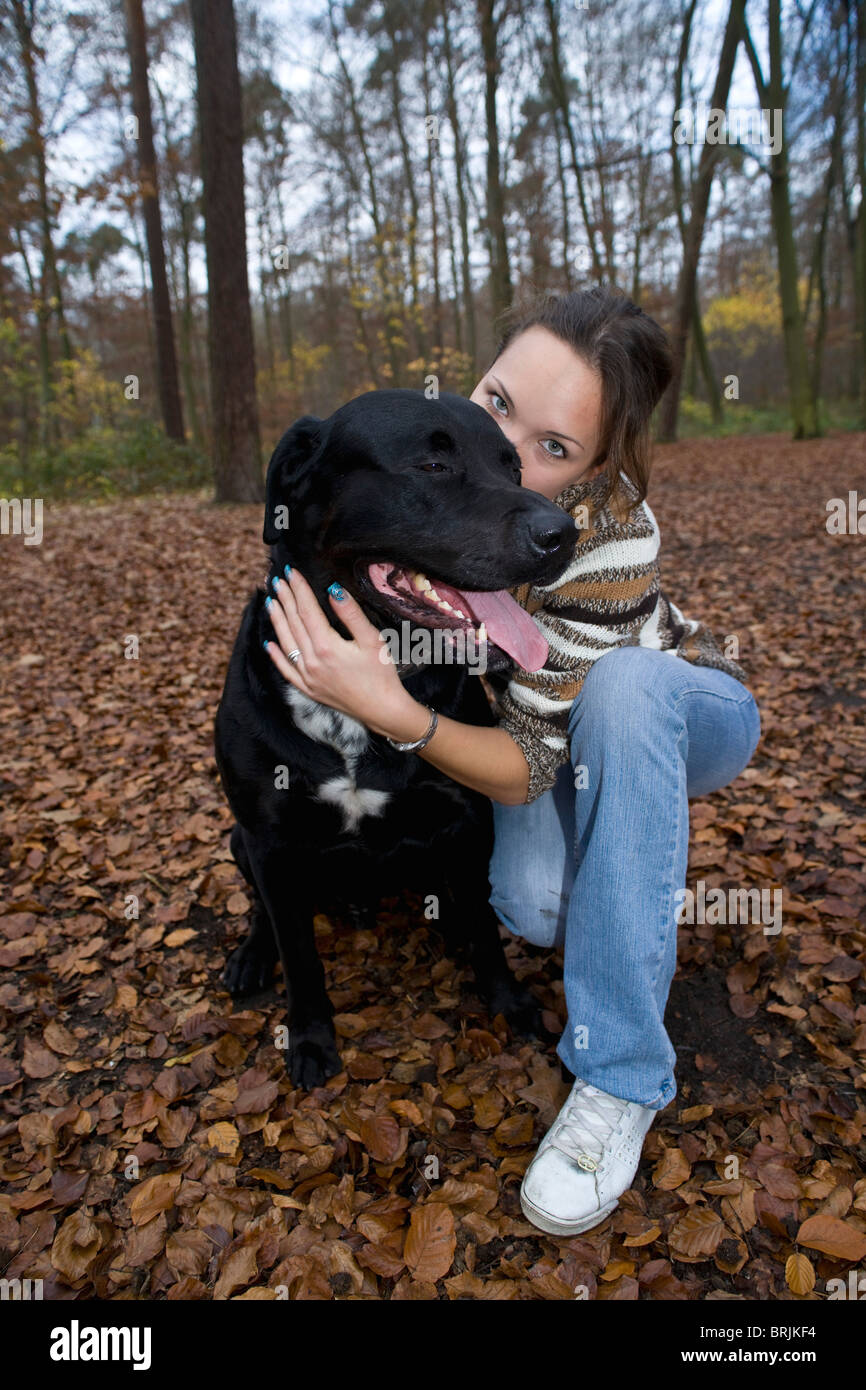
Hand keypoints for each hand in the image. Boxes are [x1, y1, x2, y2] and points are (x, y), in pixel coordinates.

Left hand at [263, 568, 427, 739]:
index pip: (307, 610)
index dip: (298, 589)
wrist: (382, 710)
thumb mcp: (372, 640)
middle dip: (285, 599)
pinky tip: (271, 643)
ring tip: (270, 601)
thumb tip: (333, 589)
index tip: (291, 572)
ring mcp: (307, 677)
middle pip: (294, 623)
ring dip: (277, 620)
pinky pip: (286, 669)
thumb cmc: (382, 674)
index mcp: (327, 646)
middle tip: (276, 579)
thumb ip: (351, 614)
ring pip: (286, 642)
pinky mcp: (308, 689)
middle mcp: (311, 661)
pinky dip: (277, 655)